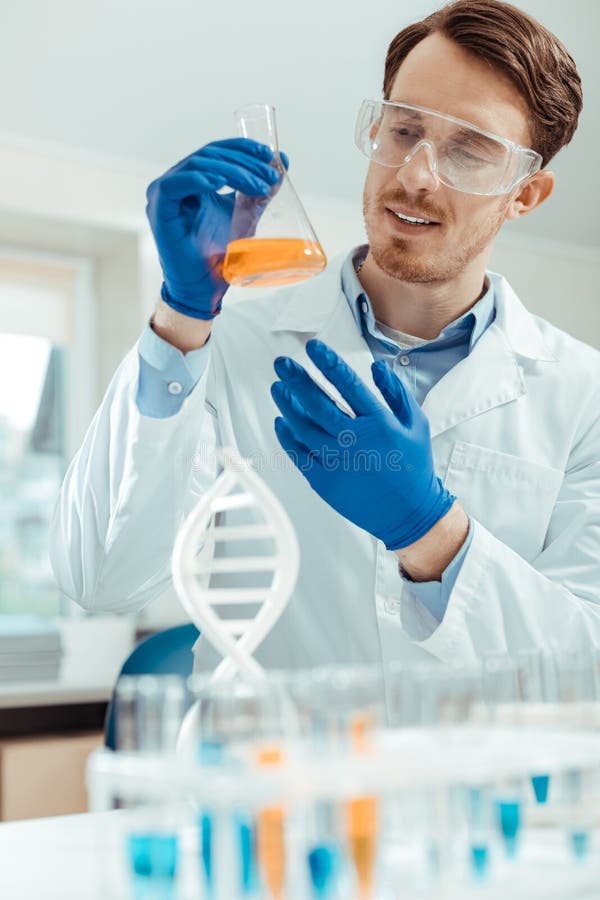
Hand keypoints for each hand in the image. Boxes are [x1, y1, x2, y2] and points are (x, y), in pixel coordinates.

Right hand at [146, 139, 286, 319]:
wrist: (204, 288)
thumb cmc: (220, 255)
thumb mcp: (246, 216)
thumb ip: (259, 191)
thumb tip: (283, 163)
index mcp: (194, 180)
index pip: (217, 151)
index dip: (243, 148)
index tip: (269, 155)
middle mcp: (176, 182)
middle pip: (210, 155)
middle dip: (244, 163)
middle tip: (269, 178)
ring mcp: (164, 194)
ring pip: (198, 165)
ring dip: (232, 172)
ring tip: (256, 187)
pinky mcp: (159, 210)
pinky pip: (174, 185)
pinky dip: (197, 180)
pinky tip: (218, 183)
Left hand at [271, 340, 454, 549]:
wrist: (408, 514)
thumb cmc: (413, 467)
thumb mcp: (416, 424)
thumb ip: (397, 393)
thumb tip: (377, 367)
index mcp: (379, 423)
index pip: (348, 385)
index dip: (328, 363)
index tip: (313, 347)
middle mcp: (354, 440)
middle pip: (318, 403)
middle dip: (297, 379)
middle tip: (282, 363)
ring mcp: (335, 461)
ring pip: (302, 427)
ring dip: (287, 404)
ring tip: (278, 387)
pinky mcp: (323, 479)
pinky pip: (297, 453)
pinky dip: (287, 435)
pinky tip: (282, 420)